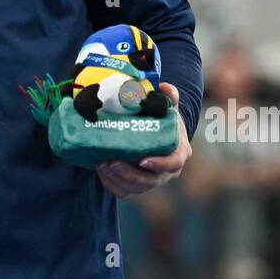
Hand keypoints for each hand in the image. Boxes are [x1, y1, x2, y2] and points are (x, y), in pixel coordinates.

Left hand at [95, 82, 190, 197]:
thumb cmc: (162, 119)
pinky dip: (112, 184)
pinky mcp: (137, 186)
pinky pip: (125, 191)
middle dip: (130, 174)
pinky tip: (101, 172)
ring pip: (136, 188)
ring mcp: (152, 181)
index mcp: (178, 153)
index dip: (159, 164)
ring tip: (102, 165)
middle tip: (111, 162)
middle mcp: (167, 172)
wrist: (155, 133)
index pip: (173, 163)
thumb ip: (168, 96)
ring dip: (118, 179)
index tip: (142, 160)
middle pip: (151, 180)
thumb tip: (163, 87)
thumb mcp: (167, 107)